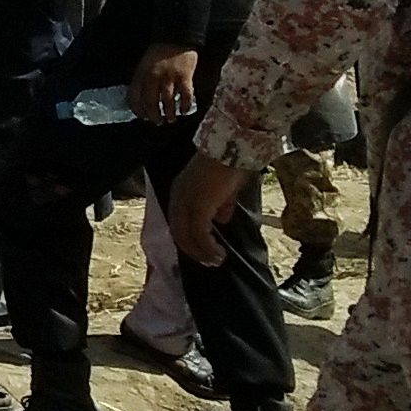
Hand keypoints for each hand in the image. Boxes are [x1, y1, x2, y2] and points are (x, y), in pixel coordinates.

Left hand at [130, 42, 198, 124]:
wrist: (176, 36)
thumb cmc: (159, 52)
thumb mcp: (144, 64)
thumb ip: (142, 80)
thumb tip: (143, 100)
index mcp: (141, 74)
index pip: (134, 97)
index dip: (138, 110)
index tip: (143, 117)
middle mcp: (153, 77)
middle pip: (151, 103)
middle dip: (154, 116)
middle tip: (157, 122)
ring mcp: (169, 77)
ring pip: (167, 102)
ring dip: (169, 114)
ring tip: (170, 119)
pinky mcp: (185, 77)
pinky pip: (185, 96)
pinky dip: (184, 106)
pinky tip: (183, 111)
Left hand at [167, 149, 241, 266]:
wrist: (233, 148)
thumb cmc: (230, 164)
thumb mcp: (224, 189)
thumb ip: (221, 205)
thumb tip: (222, 220)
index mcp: (181, 191)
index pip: (179, 221)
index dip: (190, 238)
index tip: (203, 251)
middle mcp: (178, 197)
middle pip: (179, 232)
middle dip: (194, 251)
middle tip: (209, 262)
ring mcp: (185, 202)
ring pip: (187, 236)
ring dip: (202, 252)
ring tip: (216, 261)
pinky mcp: (197, 206)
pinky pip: (199, 234)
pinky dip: (208, 247)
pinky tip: (219, 253)